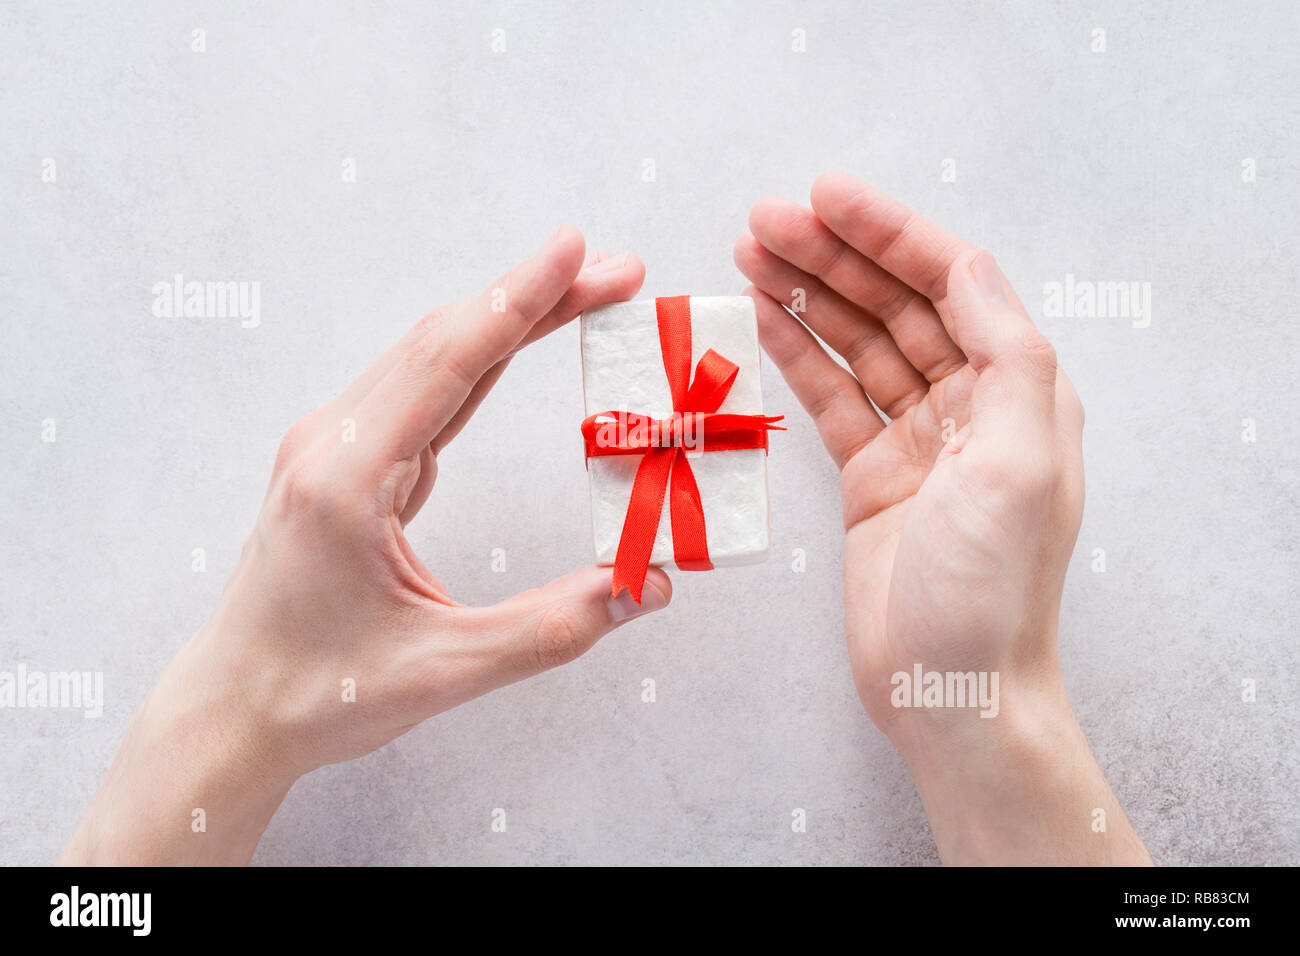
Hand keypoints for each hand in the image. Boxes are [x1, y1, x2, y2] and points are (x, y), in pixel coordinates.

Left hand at [62, 228, 670, 864]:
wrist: (234, 708)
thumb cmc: (319, 693)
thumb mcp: (445, 670)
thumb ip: (552, 627)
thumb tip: (646, 583)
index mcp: (347, 479)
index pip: (448, 364)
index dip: (518, 301)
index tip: (575, 250)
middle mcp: (333, 444)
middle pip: (444, 343)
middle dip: (532, 298)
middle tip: (616, 272)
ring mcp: (334, 448)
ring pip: (430, 359)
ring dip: (506, 322)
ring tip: (582, 293)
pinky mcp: (345, 463)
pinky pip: (421, 392)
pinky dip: (477, 361)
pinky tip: (514, 345)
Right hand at [736, 172, 1149, 864]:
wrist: (950, 693)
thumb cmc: (991, 589)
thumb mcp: (1019, 464)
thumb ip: (1005, 355)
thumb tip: (969, 266)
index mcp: (1018, 392)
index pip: (953, 283)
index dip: (890, 233)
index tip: (826, 196)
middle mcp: (971, 406)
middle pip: (897, 304)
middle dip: (834, 255)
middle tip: (763, 219)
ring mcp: (918, 441)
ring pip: (858, 344)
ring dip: (809, 294)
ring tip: (750, 253)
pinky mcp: (872, 476)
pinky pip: (833, 397)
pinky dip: (798, 354)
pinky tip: (765, 316)